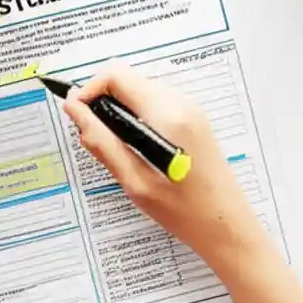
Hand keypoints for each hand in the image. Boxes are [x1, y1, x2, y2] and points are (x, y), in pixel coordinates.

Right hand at [64, 61, 302, 302]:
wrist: (228, 227)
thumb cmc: (184, 211)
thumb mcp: (133, 180)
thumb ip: (100, 140)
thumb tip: (74, 109)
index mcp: (166, 114)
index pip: (116, 75)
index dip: (89, 90)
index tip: (77, 116)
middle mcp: (180, 103)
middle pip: (126, 79)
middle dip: (102, 102)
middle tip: (95, 139)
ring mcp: (190, 109)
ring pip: (138, 90)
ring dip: (118, 111)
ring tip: (117, 150)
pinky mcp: (192, 118)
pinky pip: (153, 103)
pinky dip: (135, 117)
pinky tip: (136, 150)